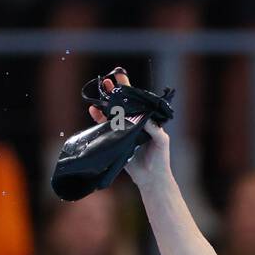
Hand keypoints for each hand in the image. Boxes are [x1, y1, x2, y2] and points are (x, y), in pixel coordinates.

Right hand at [87, 70, 170, 186]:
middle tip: (107, 81)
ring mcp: (125, 131)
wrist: (152, 178)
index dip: (128, 89)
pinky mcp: (116, 141)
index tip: (121, 76)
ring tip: (101, 90)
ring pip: (113, 113)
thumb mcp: (161, 140)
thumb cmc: (161, 159)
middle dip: (115, 92)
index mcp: (145, 120)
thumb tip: (142, 115)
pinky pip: (106, 127)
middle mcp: (134, 124)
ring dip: (106, 102)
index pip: (136, 101)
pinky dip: (99, 118)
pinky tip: (93, 110)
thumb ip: (153, 127)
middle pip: (122, 104)